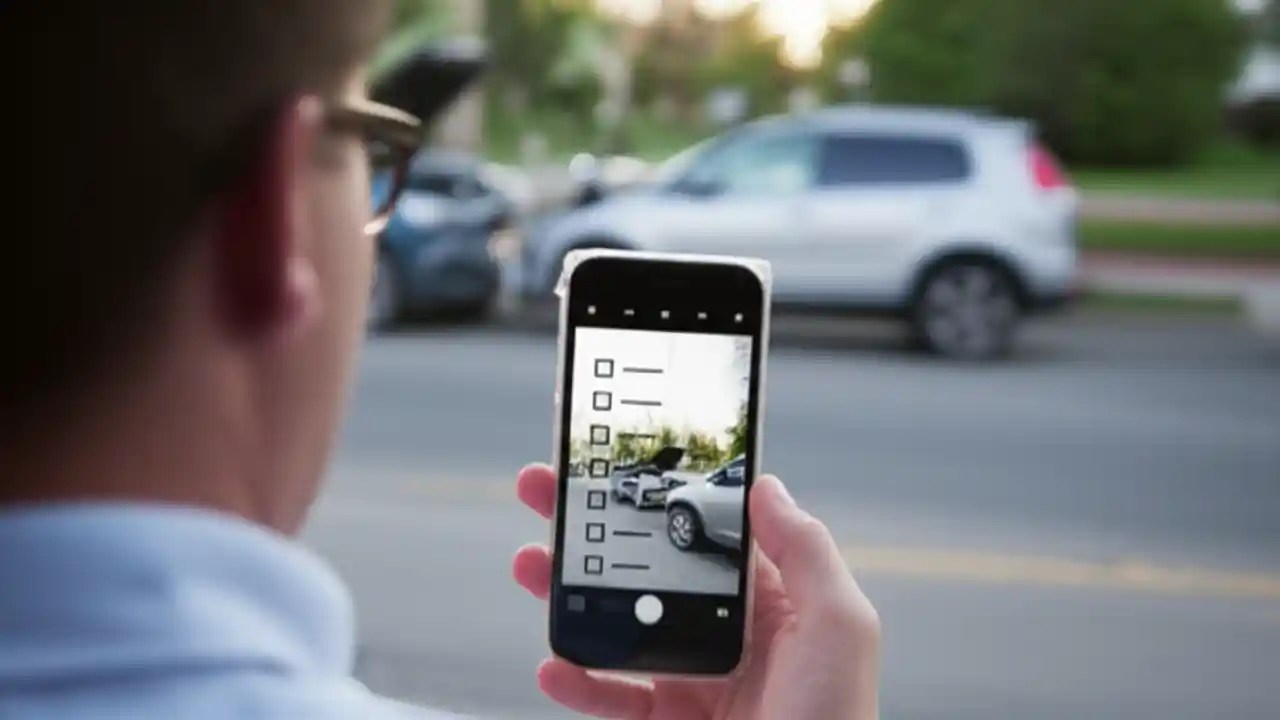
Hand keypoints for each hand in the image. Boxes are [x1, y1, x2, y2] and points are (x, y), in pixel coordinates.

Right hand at [513, 465, 880, 719]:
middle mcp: (724, 634)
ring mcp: (690, 681)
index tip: (615, 463)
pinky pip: (610, 696)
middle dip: (593, 530)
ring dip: (568, 595)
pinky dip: (576, 681)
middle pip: (646, 569)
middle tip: (545, 490)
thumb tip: (767, 488)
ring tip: (529, 564)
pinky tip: (552, 663)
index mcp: (767, 601)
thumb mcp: (840, 625)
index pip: (702, 532)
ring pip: (617, 626)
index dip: (657, 495)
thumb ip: (806, 552)